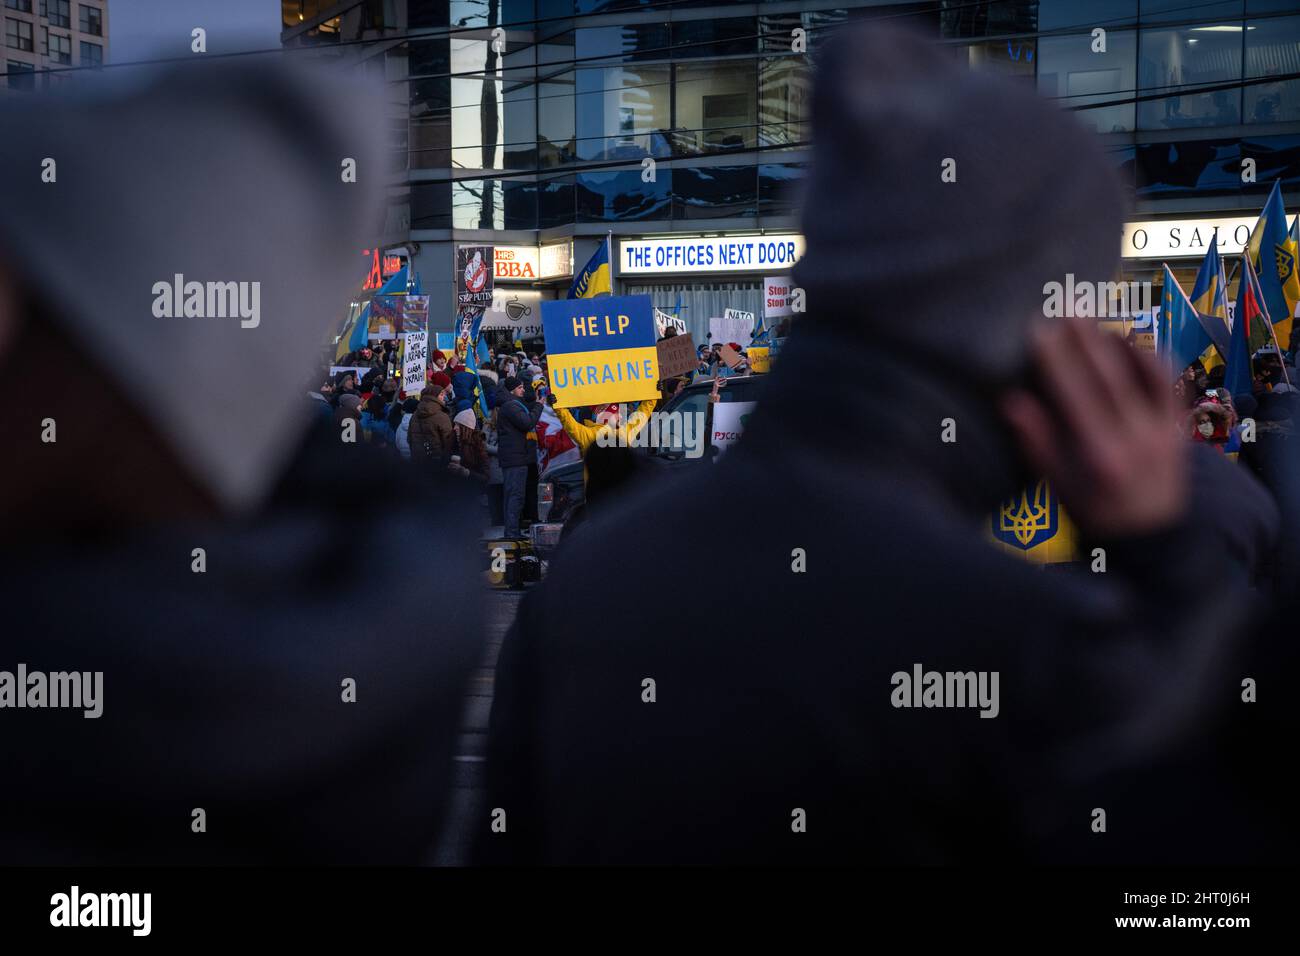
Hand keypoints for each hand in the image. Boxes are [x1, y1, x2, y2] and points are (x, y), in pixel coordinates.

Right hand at [1001, 320, 1185, 537]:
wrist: (1152, 538)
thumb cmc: (1094, 512)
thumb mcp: (1057, 486)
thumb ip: (1036, 443)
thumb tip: (1011, 401)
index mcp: (1100, 455)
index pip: (1074, 394)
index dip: (1056, 358)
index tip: (1039, 329)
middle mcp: (1136, 439)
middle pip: (1108, 375)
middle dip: (1086, 338)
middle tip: (1068, 308)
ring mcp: (1164, 431)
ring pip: (1145, 373)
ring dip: (1120, 342)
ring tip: (1097, 321)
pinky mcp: (1179, 427)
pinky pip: (1168, 383)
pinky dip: (1149, 357)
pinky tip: (1129, 342)